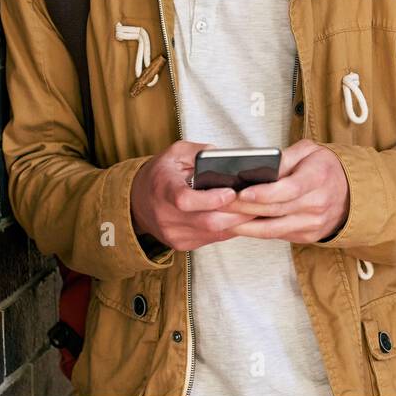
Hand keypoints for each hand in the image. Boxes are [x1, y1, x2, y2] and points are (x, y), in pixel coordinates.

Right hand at [130, 140, 253, 250]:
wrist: (136, 201)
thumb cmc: (160, 175)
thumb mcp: (176, 153)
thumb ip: (199, 152)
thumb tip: (224, 157)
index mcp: (163, 189)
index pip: (185, 200)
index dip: (211, 199)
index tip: (231, 192)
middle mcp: (166, 215)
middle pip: (207, 221)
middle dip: (237, 212)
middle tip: (258, 201)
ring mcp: (173, 233)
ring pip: (213, 233)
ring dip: (238, 222)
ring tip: (255, 209)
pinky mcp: (181, 244)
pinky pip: (212, 239)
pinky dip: (229, 229)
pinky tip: (241, 218)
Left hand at [220, 139, 350, 242]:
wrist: (350, 193)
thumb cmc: (324, 168)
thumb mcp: (309, 151)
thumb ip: (285, 157)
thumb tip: (258, 166)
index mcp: (319, 178)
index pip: (289, 189)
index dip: (265, 193)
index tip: (243, 191)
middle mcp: (317, 204)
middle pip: (275, 210)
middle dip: (243, 208)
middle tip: (218, 203)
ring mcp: (312, 224)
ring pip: (272, 229)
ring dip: (243, 225)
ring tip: (220, 218)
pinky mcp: (307, 236)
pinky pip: (276, 235)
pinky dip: (254, 231)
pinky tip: (236, 224)